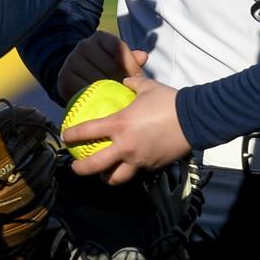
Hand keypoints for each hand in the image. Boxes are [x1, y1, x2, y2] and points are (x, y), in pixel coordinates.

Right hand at [56, 30, 147, 101]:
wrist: (76, 74)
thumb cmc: (103, 66)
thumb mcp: (117, 59)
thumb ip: (130, 58)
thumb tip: (143, 56)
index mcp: (100, 37)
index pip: (119, 49)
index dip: (130, 66)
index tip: (137, 79)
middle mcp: (84, 45)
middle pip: (110, 67)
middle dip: (121, 81)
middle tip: (127, 93)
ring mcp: (72, 61)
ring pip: (97, 80)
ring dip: (108, 92)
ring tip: (116, 98)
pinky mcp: (65, 78)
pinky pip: (84, 91)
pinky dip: (94, 98)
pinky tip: (101, 102)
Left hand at [63, 76, 192, 185]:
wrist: (194, 119)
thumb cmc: (169, 101)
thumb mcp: (147, 87)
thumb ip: (132, 84)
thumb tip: (124, 81)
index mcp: (119, 125)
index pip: (87, 131)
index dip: (72, 135)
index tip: (65, 137)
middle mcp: (125, 146)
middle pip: (95, 166)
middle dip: (80, 168)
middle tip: (76, 166)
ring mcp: (138, 160)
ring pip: (115, 178)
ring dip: (106, 177)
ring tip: (103, 174)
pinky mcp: (152, 166)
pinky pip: (136, 172)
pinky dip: (129, 171)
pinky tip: (129, 166)